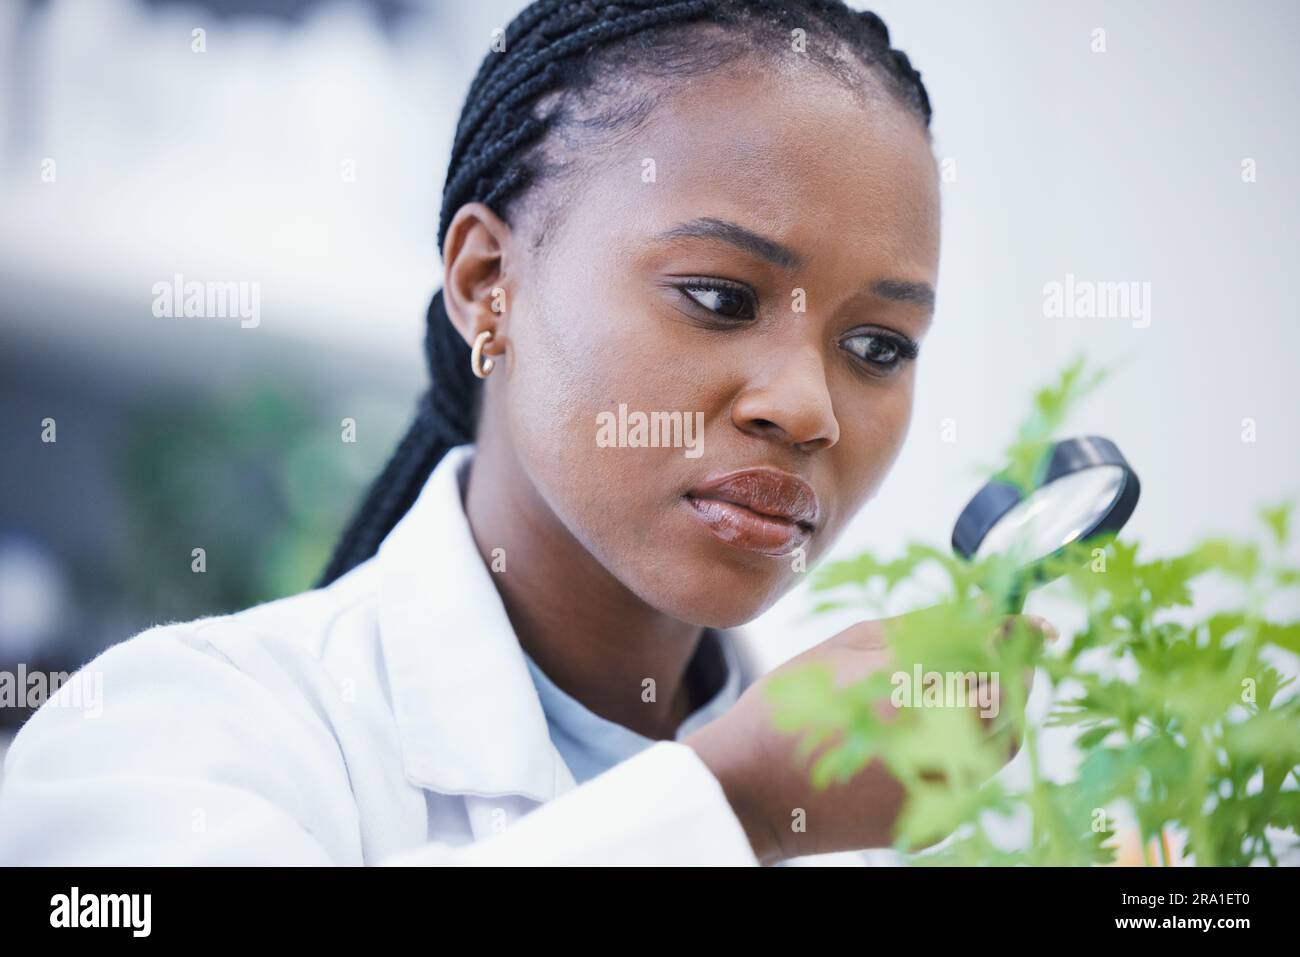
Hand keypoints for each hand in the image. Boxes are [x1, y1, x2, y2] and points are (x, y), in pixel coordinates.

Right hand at [684, 609, 1056, 863]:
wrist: (747, 790)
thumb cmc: (786, 712)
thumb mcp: (844, 649)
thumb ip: (917, 629)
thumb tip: (979, 613)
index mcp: (913, 697)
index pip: (996, 662)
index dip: (1020, 639)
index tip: (1033, 624)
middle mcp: (934, 752)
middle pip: (1008, 710)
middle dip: (1011, 676)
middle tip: (1002, 652)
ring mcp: (935, 794)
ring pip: (995, 748)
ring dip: (991, 713)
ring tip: (956, 689)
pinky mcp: (929, 821)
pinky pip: (966, 779)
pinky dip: (959, 751)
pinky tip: (922, 733)